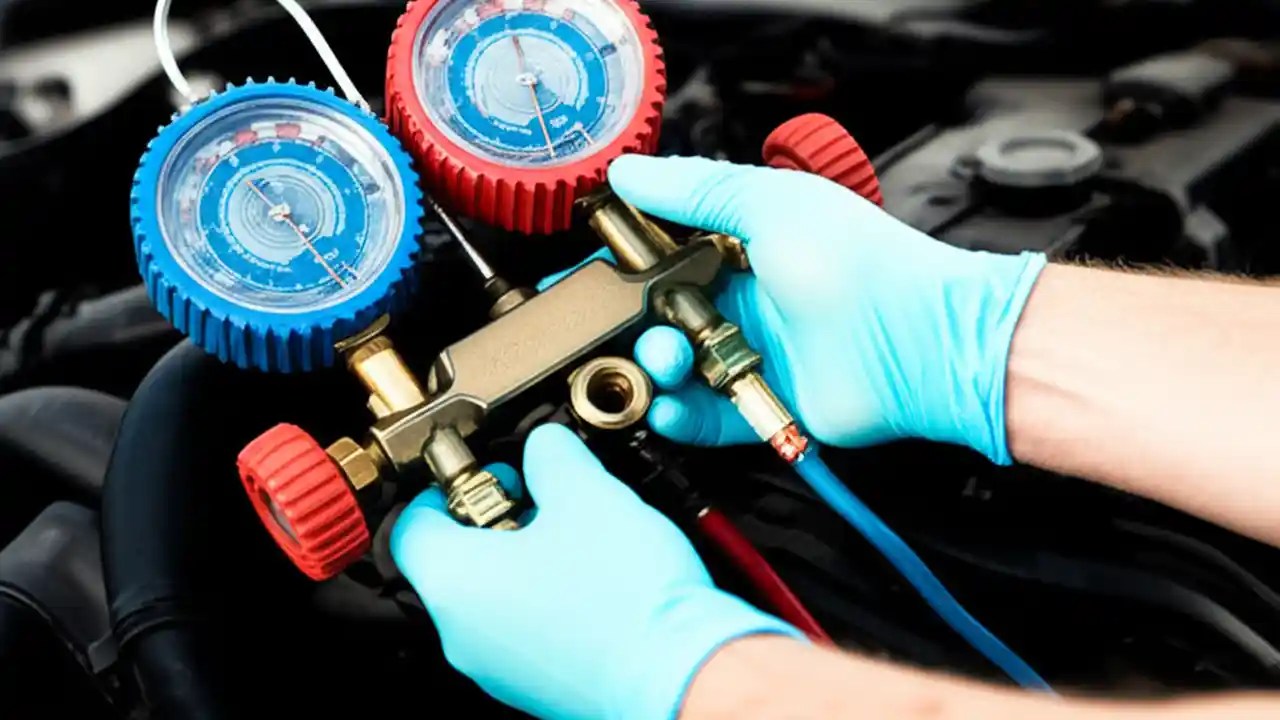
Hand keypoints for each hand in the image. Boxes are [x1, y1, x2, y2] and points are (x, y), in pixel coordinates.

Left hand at [391, 424, 801, 719]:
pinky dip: (548, 599)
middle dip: (497, 519)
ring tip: (578, 537)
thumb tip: (546, 446)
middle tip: (542, 497)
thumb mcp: (588, 493)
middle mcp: (465, 636)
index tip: (489, 473)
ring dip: (526, 559)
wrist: (682, 675)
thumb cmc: (630, 601)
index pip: (411, 524)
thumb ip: (553, 455)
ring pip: (493, 598)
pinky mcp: (539, 687)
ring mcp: (501, 669)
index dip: (446, 487)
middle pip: (455, 561)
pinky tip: (595, 581)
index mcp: (457, 584)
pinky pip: (525, 631)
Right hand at [610, 155, 1047, 464]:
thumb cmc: (860, 265)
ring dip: (653, 367)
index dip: (619, 266)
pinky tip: (667, 404)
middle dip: (627, 324)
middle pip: (659, 316)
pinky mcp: (762, 404)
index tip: (583, 277)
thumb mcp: (770, 204)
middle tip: (611, 327)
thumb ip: (695, 190)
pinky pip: (705, 416)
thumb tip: (631, 174)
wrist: (919, 341)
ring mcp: (754, 352)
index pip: (661, 253)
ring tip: (659, 362)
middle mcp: (745, 297)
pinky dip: (679, 414)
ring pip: (677, 367)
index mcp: (744, 244)